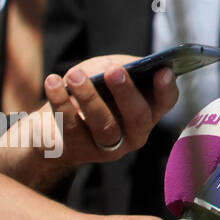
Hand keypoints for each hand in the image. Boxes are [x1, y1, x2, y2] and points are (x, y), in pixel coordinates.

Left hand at [0, 55, 178, 191]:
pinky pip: (72, 128)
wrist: (54, 123)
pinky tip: (53, 82)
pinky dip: (60, 102)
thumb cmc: (90, 89)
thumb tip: (115, 69)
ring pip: (105, 126)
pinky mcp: (80, 151)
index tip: (162, 71)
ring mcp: (109, 146)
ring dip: (89, 97)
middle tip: (113, 70)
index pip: (165, 102)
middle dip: (126, 92)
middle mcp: (135, 133)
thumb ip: (117, 67)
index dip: (166, 88)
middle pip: (138, 117)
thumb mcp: (107, 71)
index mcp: (149, 109)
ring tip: (75, 75)